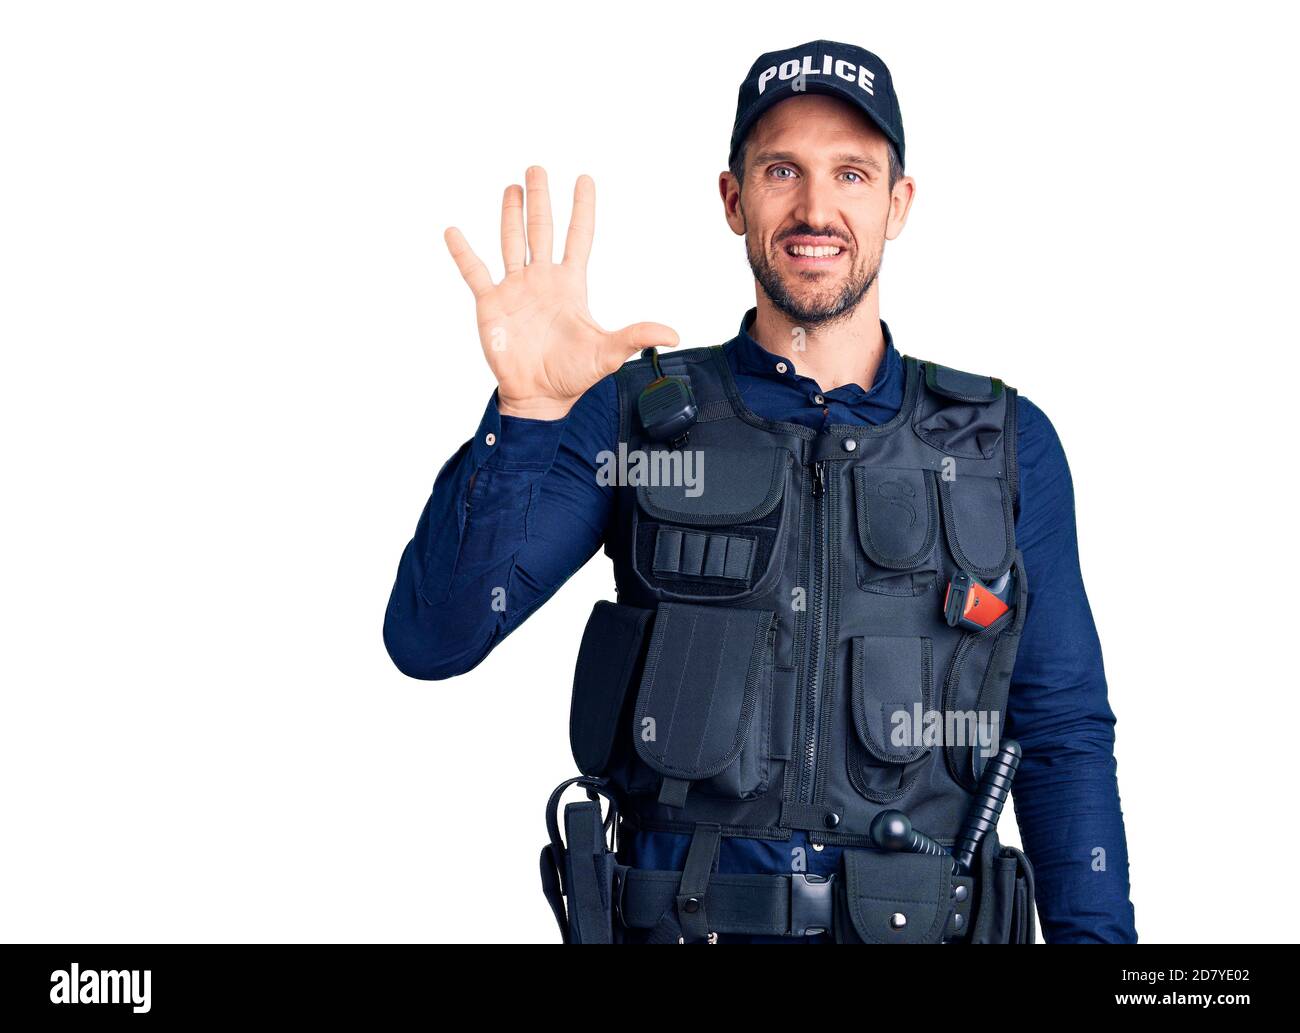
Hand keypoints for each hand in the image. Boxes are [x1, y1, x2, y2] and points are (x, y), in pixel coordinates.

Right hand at [444, 166, 678, 419]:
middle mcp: (542, 280)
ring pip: (511, 242)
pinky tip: (454, 232)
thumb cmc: (573, 375)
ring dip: (510, 215)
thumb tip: (673, 334)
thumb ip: (635, 337)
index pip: (578, 238)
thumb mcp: (608, 354)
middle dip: (540, 200)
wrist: (538, 397)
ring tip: (511, 187)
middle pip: (542, 230)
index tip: (584, 179)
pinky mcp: (491, 304)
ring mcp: (515, 289)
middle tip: (537, 168)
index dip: (582, 209)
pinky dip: (463, 253)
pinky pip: (474, 272)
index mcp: (570, 285)